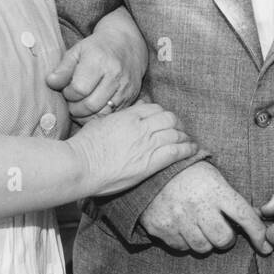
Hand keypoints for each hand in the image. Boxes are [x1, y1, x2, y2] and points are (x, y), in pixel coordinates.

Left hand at [47, 24, 143, 121]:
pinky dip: (99, 116)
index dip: (68, 94)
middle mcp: (115, 76)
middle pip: (90, 105)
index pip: (79, 90)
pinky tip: (93, 108)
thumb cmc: (97, 48)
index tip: (67, 89)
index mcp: (99, 61)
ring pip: (102, 114)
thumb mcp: (77, 51)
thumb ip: (63, 69)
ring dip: (86, 116)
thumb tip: (51, 83)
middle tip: (72, 101)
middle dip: (75, 108)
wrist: (127, 44)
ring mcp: (125, 88)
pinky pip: (112, 115)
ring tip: (81, 106)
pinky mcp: (131, 97)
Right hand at [69, 101, 197, 196]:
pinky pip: (177, 151)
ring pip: (176, 133)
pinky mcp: (150, 162)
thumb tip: (123, 113)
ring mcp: (147, 143)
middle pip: (169, 118)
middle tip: (180, 130)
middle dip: (177, 123)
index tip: (166, 120)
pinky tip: (194, 150)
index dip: (163, 114)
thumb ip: (114, 117)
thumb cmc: (83, 147)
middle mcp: (141, 126)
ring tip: (189, 141)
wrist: (80, 165)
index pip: (154, 108)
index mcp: (128, 116)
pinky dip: (188, 149)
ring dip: (185, 136)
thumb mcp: (99, 123)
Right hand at [138, 161, 271, 255]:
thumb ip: (231, 199)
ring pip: (203, 248)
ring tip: (198, 226)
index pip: (245, 216)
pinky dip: (185, 241)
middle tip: (220, 229)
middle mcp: (198, 205)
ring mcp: (178, 218)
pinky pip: (181, 248)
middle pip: (223, 240)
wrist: (151, 168)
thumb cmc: (189, 173)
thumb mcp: (213, 177)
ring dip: (205, 241)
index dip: (258, 234)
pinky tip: (181, 226)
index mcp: (216, 189)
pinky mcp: (161, 228)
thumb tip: (255, 221)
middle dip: (225, 239)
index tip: (265, 246)